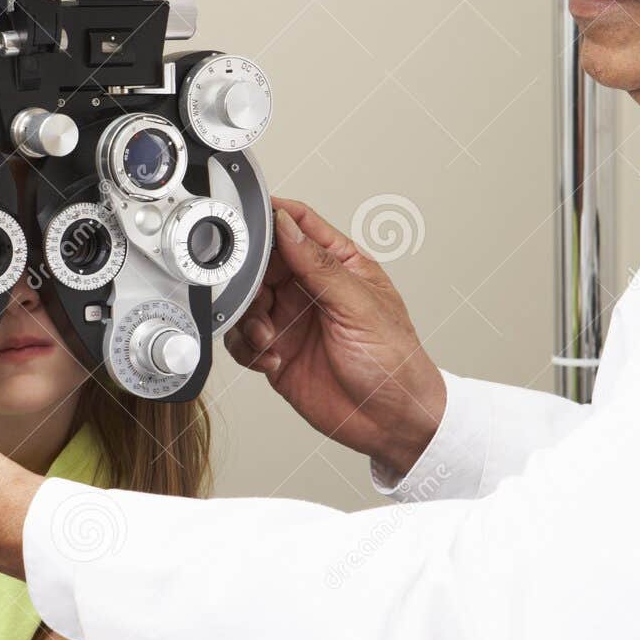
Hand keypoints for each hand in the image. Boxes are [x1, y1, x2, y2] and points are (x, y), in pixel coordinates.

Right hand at [226, 199, 445, 482]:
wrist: (391, 422)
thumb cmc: (394, 362)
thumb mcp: (359, 306)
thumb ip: (319, 266)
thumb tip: (286, 227)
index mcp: (338, 266)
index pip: (298, 226)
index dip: (273, 217)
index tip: (249, 219)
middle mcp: (310, 289)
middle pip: (262, 264)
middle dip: (250, 278)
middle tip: (255, 297)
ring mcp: (292, 320)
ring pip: (247, 303)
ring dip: (249, 319)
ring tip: (268, 337)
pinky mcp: (277, 352)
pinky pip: (244, 341)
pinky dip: (248, 349)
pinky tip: (271, 359)